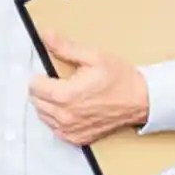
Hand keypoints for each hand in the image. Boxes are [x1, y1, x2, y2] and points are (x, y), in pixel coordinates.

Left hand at [28, 31, 148, 145]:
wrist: (140, 100)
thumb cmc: (120, 80)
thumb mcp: (93, 57)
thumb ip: (65, 47)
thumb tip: (46, 36)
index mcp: (67, 95)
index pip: (34, 87)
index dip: (38, 76)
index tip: (46, 73)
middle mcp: (66, 116)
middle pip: (36, 102)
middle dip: (42, 90)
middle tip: (57, 81)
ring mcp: (71, 130)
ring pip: (43, 116)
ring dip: (48, 104)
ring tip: (65, 93)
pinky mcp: (77, 138)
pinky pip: (55, 129)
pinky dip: (57, 119)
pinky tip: (69, 108)